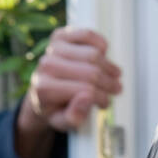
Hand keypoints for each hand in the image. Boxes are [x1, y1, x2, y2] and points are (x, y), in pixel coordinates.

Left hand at [19, 25, 122, 139]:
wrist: (41, 91)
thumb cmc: (55, 108)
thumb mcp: (63, 122)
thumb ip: (74, 117)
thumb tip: (87, 98)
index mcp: (44, 89)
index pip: (85, 90)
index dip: (102, 98)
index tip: (106, 104)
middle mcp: (46, 65)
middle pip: (91, 72)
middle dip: (108, 83)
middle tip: (116, 89)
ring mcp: (52, 48)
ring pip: (93, 54)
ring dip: (108, 66)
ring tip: (113, 76)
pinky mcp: (59, 36)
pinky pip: (88, 35)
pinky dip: (101, 45)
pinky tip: (104, 56)